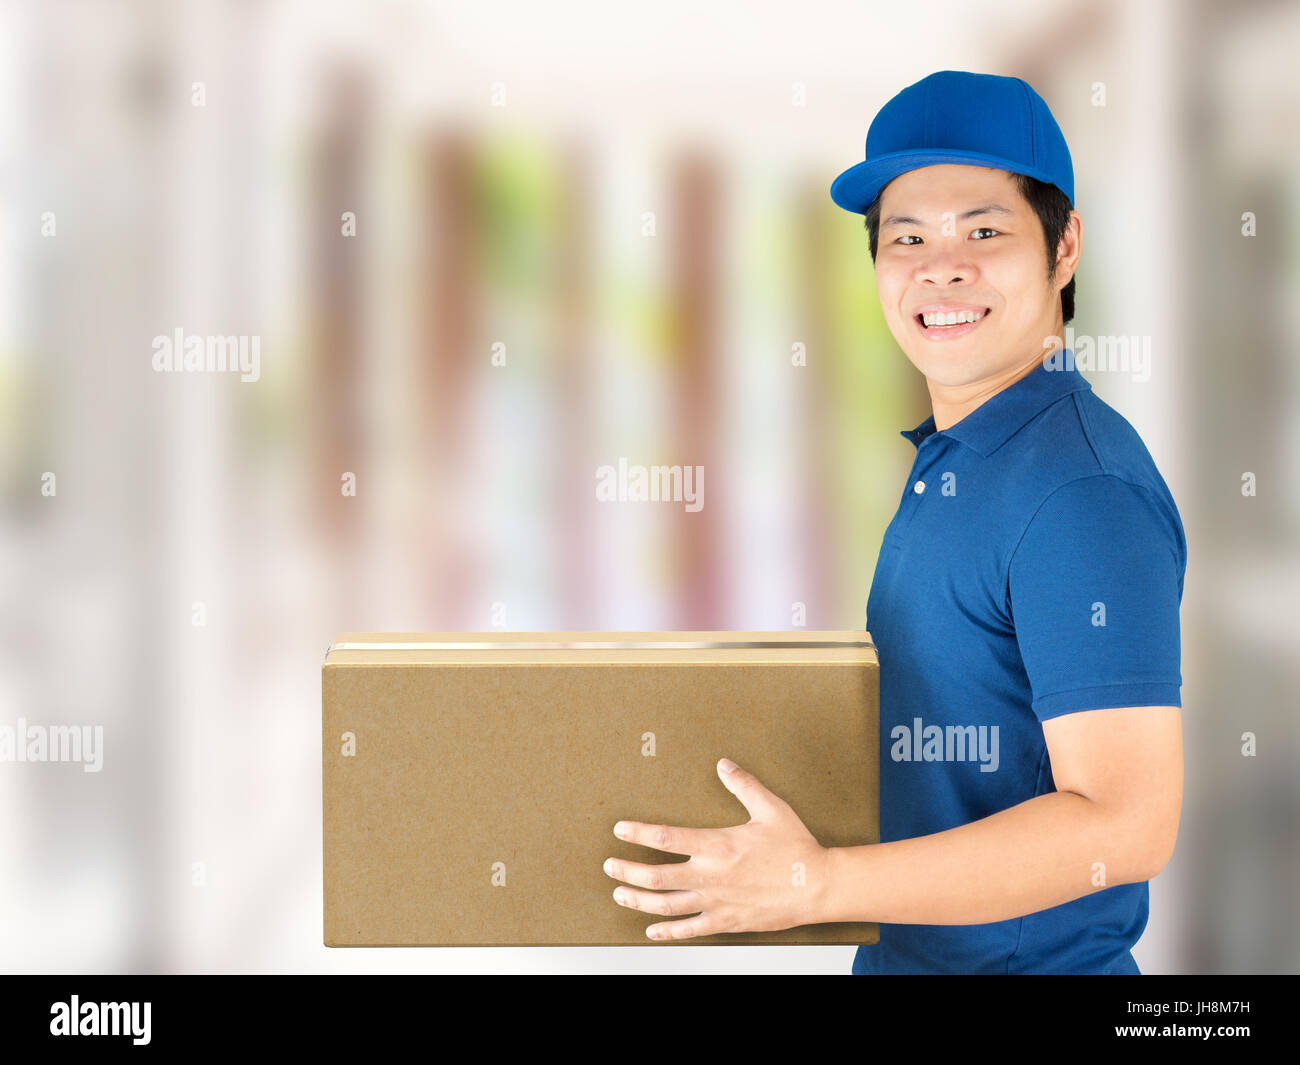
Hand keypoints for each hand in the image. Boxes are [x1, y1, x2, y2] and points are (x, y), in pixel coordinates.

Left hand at [604, 758, 830, 939]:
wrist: (818, 887)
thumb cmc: (796, 848)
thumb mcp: (771, 808)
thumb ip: (743, 785)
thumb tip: (723, 764)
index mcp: (718, 845)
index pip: (666, 839)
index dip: (638, 834)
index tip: (620, 830)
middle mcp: (711, 876)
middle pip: (656, 877)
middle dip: (627, 872)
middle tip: (610, 866)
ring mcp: (716, 903)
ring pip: (666, 907)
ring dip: (638, 901)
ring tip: (620, 894)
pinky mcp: (726, 922)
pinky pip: (689, 931)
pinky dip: (667, 933)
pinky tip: (651, 931)